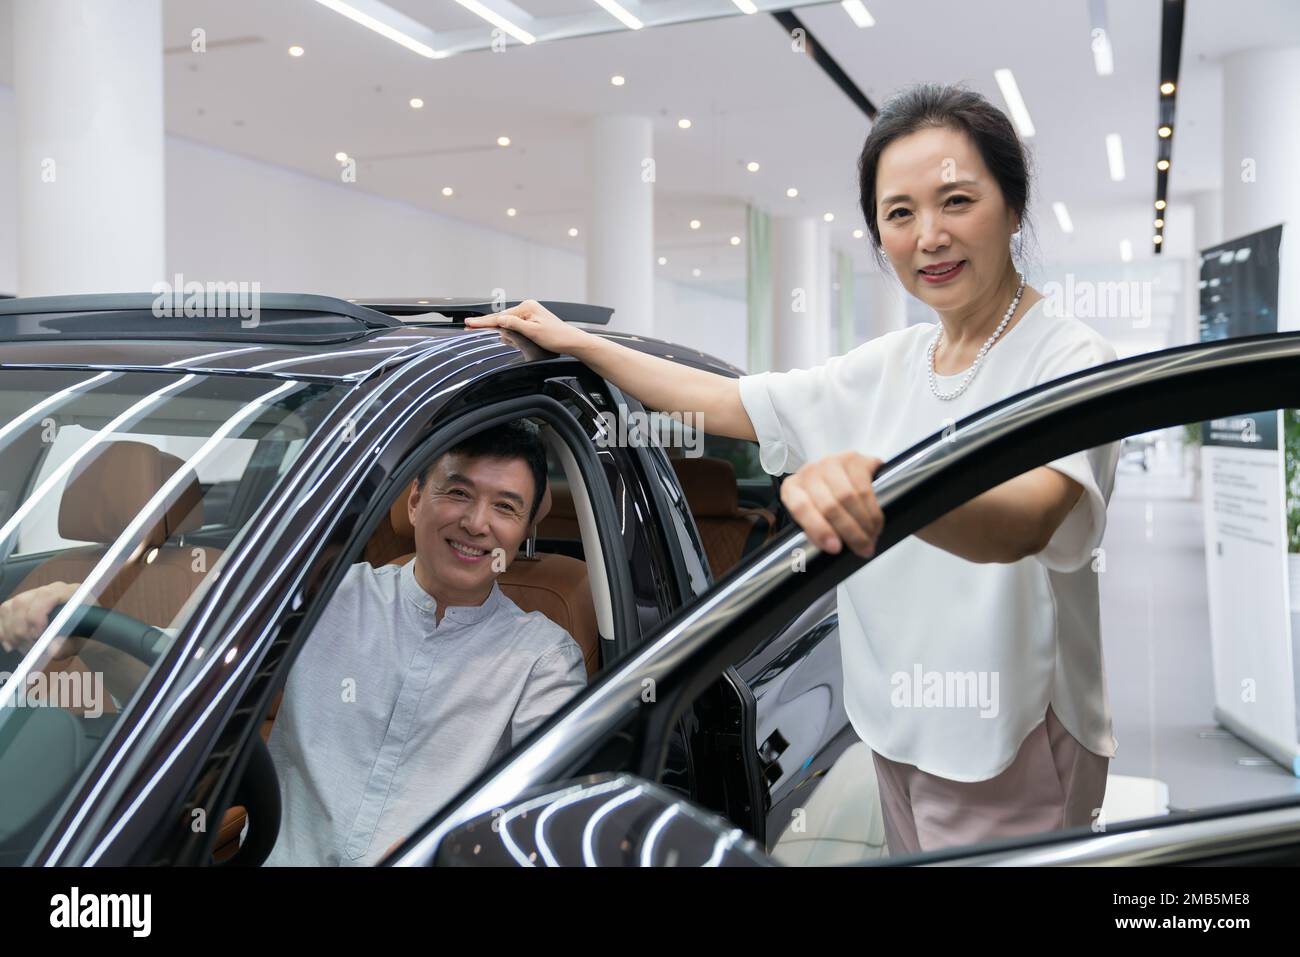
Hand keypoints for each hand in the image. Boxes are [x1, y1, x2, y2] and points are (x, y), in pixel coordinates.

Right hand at [0, 581, 84, 658]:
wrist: (86, 635)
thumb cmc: (88, 635)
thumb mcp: (86, 642)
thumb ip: (70, 645)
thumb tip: (53, 649)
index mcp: (72, 593)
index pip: (46, 595)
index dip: (36, 615)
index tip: (37, 636)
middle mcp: (52, 590)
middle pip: (23, 602)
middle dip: (20, 628)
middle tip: (28, 647)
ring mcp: (35, 595)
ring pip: (11, 607)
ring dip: (11, 630)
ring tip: (21, 646)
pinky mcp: (23, 605)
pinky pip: (4, 612)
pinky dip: (3, 629)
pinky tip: (11, 643)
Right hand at [464, 300, 593, 355]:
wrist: (571, 341)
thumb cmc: (556, 337)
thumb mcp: (533, 331)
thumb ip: (514, 324)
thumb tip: (499, 320)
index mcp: (526, 307)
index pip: (500, 316)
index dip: (483, 321)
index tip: (469, 323)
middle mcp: (527, 307)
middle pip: (501, 318)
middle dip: (487, 324)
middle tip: (468, 326)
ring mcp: (529, 314)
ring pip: (507, 322)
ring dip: (498, 329)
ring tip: (481, 330)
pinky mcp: (531, 322)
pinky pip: (514, 325)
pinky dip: (507, 330)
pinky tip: (502, 335)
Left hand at [780, 452, 884, 557]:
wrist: (840, 475)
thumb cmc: (823, 499)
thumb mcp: (813, 516)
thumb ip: (816, 531)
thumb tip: (831, 546)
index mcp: (792, 489)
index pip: (801, 507)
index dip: (819, 529)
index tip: (835, 547)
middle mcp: (809, 472)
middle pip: (829, 505)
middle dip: (850, 532)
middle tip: (863, 548)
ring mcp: (831, 463)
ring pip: (849, 497)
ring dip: (865, 523)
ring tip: (871, 537)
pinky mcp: (853, 459)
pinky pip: (865, 488)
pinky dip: (873, 510)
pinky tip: (876, 522)